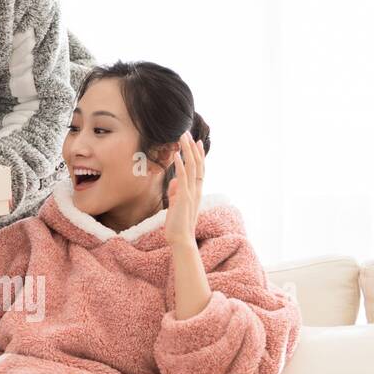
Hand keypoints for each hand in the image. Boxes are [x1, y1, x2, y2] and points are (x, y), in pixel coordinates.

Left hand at [164, 130, 204, 247]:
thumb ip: (176, 192)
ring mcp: (191, 193)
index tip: (196, 142)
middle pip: (197, 164)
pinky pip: (183, 178)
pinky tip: (178, 155)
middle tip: (188, 134)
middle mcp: (196, 190)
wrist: (181, 240)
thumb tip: (174, 181)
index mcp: (196, 192)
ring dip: (187, 151)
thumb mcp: (176, 204)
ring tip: (183, 138)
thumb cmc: (177, 224)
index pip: (199, 169)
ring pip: (192, 167)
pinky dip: (181, 166)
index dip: (198, 155)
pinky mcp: (183, 198)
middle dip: (192, 148)